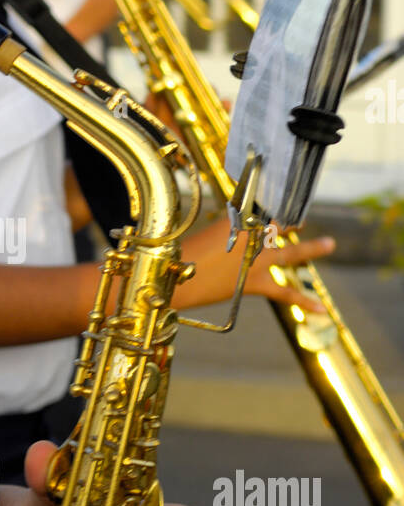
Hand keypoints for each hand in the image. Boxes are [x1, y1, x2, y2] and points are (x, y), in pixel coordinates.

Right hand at [174, 215, 334, 312]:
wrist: (175, 280)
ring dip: (310, 248)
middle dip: (293, 221)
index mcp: (237, 219)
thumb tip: (240, 228)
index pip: (263, 208)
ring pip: (289, 252)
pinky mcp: (255, 282)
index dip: (273, 205)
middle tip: (304, 219)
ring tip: (330, 244)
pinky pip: (284, 292)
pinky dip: (303, 300)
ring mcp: (256, 259)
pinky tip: (321, 308)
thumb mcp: (207, 233)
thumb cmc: (183, 254)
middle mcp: (251, 236)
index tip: (280, 197)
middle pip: (280, 225)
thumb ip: (227, 228)